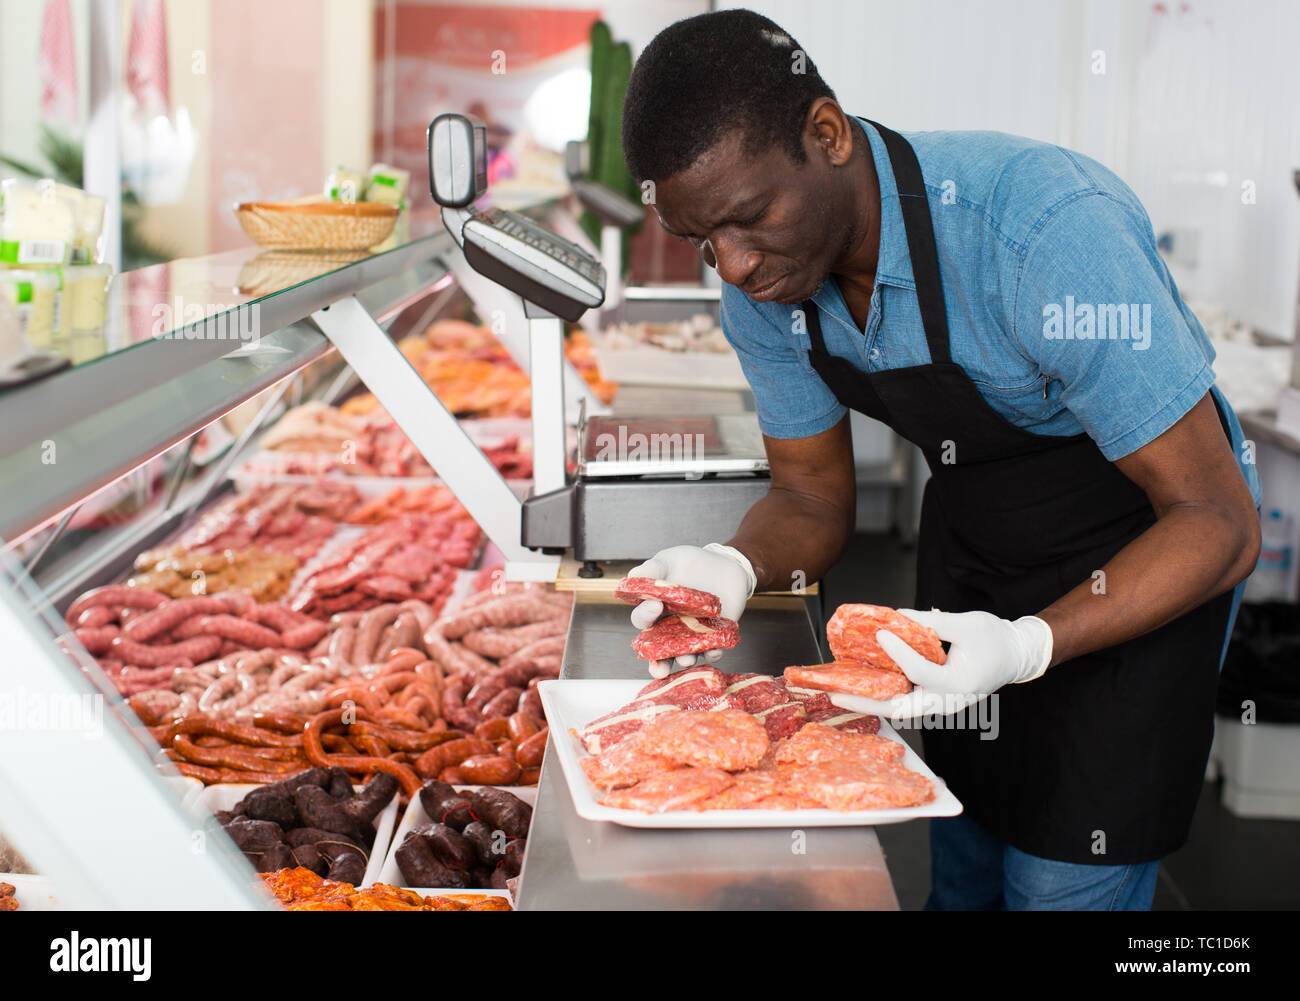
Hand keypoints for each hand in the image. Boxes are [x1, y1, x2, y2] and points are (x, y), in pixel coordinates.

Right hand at [628, 544, 754, 677]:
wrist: (724, 565)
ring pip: (684, 655)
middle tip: (659, 669)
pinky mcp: (714, 636)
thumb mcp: (669, 561)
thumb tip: (632, 576)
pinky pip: (713, 650)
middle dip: (658, 663)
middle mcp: (670, 627)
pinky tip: (715, 651)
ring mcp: (692, 634)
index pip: (643, 620)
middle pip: (659, 651)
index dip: (645, 615)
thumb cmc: (689, 564)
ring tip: (686, 660)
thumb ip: (653, 569)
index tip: (656, 605)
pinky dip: (713, 653)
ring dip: (685, 660)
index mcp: (654, 610)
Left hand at [827, 608, 1052, 718]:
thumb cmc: (994, 639)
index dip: (897, 651)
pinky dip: (884, 695)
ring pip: (900, 710)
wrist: (1014, 656)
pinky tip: (863, 684)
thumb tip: (897, 616)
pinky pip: (906, 702)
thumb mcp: (966, 623)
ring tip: (841, 693)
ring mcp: (941, 706)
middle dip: (866, 703)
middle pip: (899, 708)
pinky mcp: (936, 702)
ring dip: (870, 703)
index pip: (919, 670)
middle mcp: (947, 702)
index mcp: (958, 683)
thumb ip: (932, 622)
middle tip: (836, 694)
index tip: (880, 632)